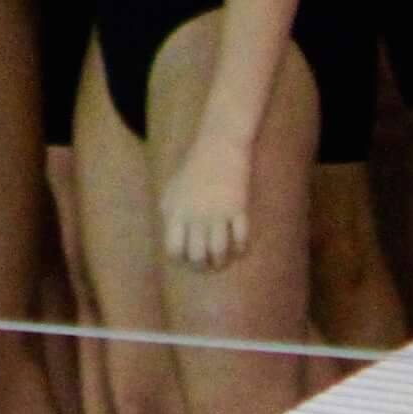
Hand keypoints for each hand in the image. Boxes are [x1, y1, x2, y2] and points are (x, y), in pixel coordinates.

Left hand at [160, 130, 252, 270]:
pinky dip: (240, 249)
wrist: (219, 147)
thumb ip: (171, 216)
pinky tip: (238, 249)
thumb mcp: (173, 190)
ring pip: (219, 251)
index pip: (174, 249)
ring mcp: (218, 212)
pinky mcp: (238, 208)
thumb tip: (177, 245)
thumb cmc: (194, 169)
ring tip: (222, 262)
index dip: (181, 260)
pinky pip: (241, 239)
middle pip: (197, 255)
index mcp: (176, 211)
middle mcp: (195, 214)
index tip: (187, 260)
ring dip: (221, 262)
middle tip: (206, 266)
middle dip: (202, 266)